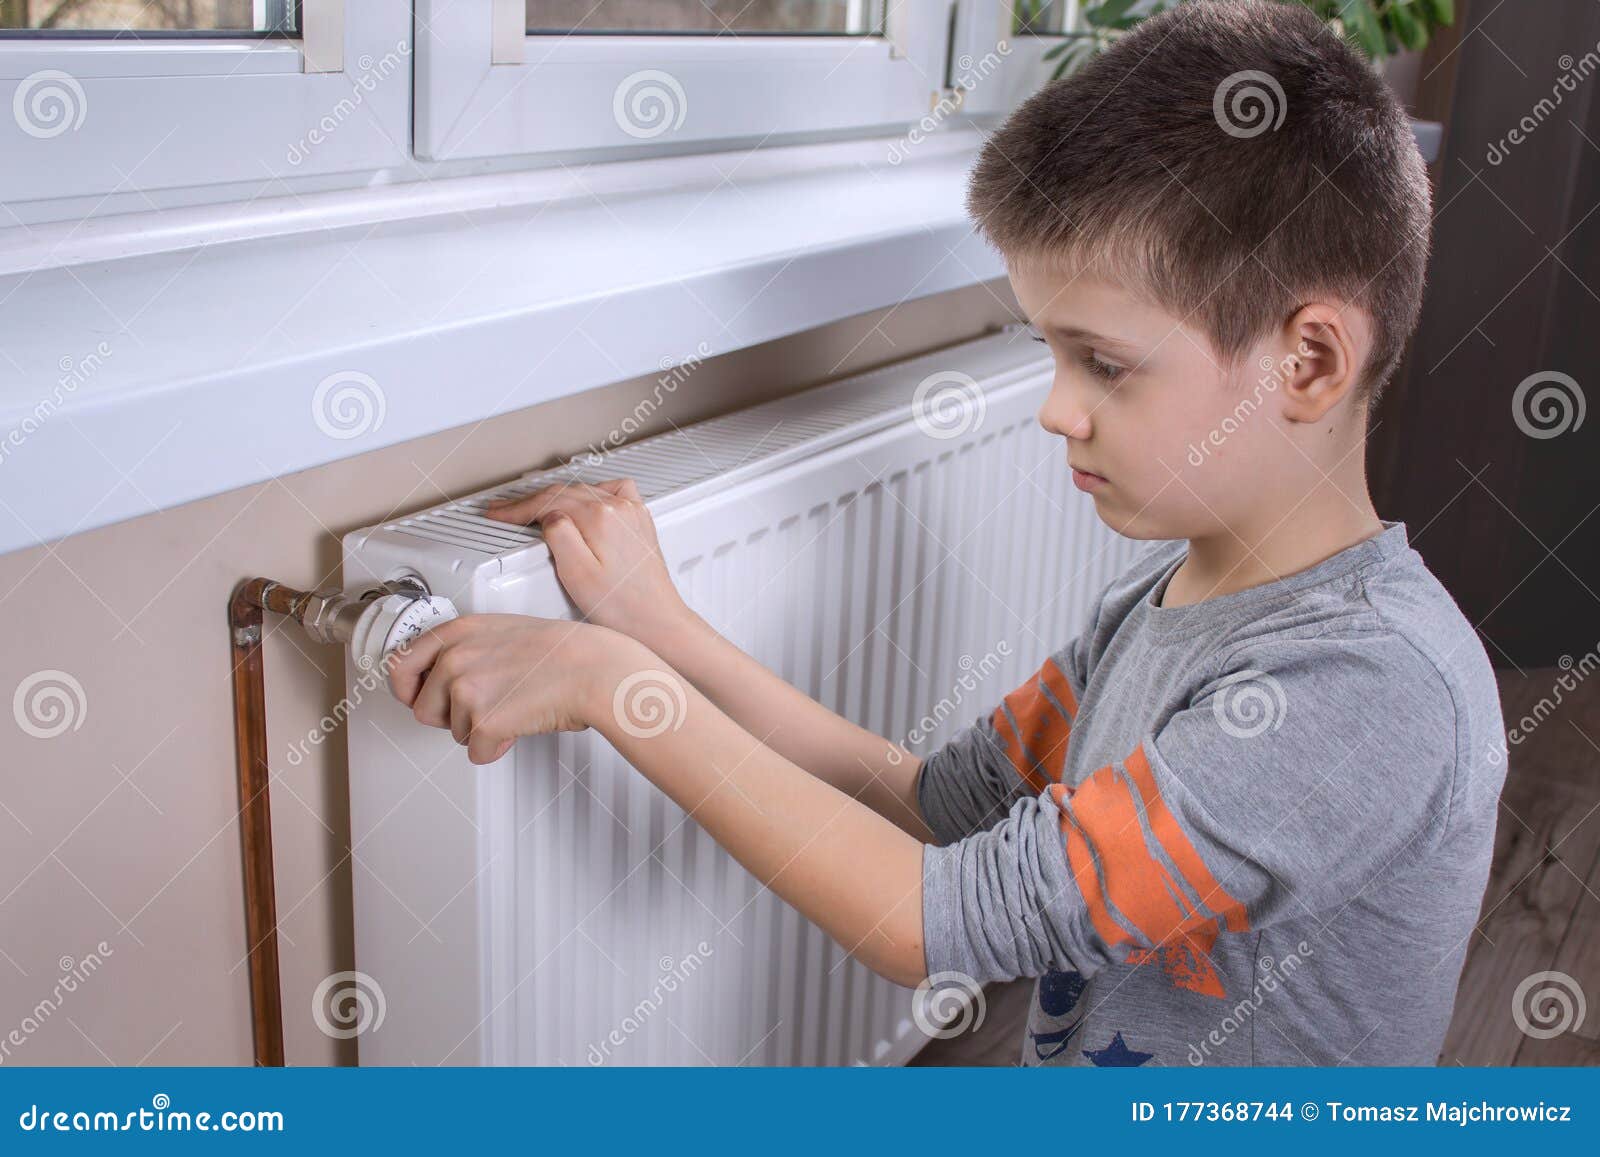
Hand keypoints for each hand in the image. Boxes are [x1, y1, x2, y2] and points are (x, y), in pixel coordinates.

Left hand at [386, 613, 638, 764]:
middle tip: (483, 707)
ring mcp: (466, 691)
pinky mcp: (482, 722)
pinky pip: (476, 752)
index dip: (407, 689)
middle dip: (450, 717)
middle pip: (423, 709)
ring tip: (512, 707)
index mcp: (456, 632)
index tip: (412, 696)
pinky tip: (519, 724)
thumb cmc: (560, 651)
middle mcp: (454, 659)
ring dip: (480, 730)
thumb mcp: (501, 630)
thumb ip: (465, 648)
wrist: (592, 669)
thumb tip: (443, 674)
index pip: (401, 664)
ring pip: (452, 733)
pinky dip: (498, 747)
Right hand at [484, 478, 698, 647]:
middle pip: (565, 492)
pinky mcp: (640, 522)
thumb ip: (559, 535)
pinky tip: (582, 503)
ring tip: (535, 508)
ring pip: (586, 490)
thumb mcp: (577, 574)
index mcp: (601, 517)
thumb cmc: (621, 607)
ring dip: (557, 495)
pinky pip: (612, 492)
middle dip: (532, 501)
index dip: (517, 508)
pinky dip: (590, 493)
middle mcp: (620, 508)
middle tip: (507, 512)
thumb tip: (549, 515)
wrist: (656, 621)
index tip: (498, 514)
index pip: (548, 502)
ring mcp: (633, 512)